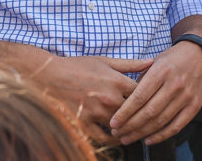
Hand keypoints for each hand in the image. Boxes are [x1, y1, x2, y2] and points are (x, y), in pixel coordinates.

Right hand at [33, 55, 150, 145]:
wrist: (49, 75)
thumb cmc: (77, 66)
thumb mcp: (104, 61)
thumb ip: (130, 64)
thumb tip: (152, 62)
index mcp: (117, 80)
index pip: (143, 94)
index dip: (150, 99)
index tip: (152, 102)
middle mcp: (109, 98)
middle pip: (135, 113)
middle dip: (142, 117)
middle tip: (149, 121)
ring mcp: (97, 112)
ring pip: (121, 127)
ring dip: (129, 130)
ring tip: (135, 132)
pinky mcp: (84, 124)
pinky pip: (104, 138)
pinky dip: (113, 140)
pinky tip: (117, 139)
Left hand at [110, 41, 201, 144]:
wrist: (199, 55)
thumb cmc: (171, 59)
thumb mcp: (154, 62)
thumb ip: (141, 81)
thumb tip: (125, 102)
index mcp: (161, 71)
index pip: (140, 97)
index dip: (125, 112)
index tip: (114, 122)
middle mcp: (174, 84)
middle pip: (149, 112)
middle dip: (131, 126)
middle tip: (118, 134)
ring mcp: (186, 96)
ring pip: (161, 121)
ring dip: (142, 133)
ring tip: (128, 138)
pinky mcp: (195, 106)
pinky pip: (176, 126)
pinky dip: (161, 136)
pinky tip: (149, 140)